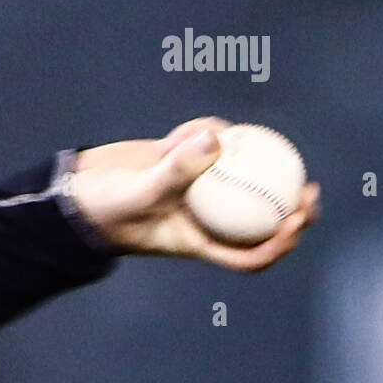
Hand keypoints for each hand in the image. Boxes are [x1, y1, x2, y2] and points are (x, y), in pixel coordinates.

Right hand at [68, 117, 319, 270]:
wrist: (74, 191)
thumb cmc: (102, 209)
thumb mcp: (138, 193)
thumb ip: (176, 169)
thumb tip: (218, 138)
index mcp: (198, 240)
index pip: (247, 254)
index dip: (278, 243)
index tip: (295, 220)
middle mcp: (203, 217)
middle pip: (256, 218)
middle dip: (289, 207)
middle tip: (309, 186)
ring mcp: (195, 188)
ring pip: (236, 173)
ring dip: (243, 157)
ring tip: (243, 138)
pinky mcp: (183, 161)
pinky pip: (208, 143)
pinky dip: (204, 132)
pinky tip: (192, 128)